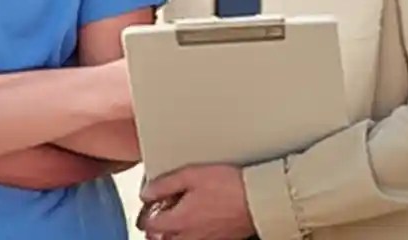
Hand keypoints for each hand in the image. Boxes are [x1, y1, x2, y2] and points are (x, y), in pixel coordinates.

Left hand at [136, 164, 255, 239]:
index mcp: (181, 220)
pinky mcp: (223, 239)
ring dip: (174, 235)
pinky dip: (192, 235)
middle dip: (157, 231)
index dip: (147, 214)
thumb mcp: (191, 175)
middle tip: (157, 218)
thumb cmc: (229, 186)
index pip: (151, 225)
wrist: (260, 199)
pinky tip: (197, 223)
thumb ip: (164, 184)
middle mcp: (192, 235)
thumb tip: (147, 193)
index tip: (149, 205)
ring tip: (176, 221)